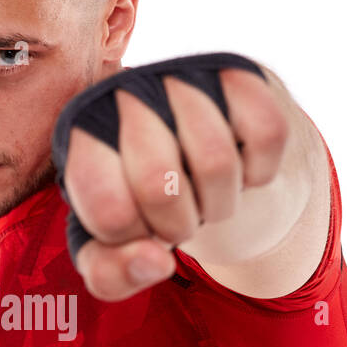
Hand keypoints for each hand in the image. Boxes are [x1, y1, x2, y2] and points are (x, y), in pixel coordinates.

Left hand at [59, 61, 289, 299]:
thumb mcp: (114, 248)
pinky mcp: (238, 72)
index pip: (108, 209)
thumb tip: (155, 263)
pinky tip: (240, 164)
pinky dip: (260, 170)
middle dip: (178, 224)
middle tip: (177, 216)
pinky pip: (266, 135)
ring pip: (217, 162)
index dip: (134, 239)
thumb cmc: (147, 204)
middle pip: (159, 185)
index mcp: (80, 138)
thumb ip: (111, 274)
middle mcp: (125, 93)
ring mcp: (182, 77)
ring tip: (206, 194)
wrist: (207, 156)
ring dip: (220, 203)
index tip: (137, 227)